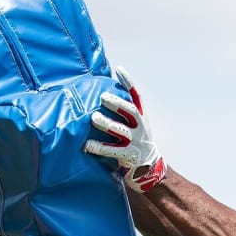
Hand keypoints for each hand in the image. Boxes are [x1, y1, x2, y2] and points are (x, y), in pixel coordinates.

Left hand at [84, 67, 166, 191]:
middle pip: (131, 112)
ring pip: (121, 131)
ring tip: (94, 117)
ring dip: (108, 124)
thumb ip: (123, 111)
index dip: (128, 82)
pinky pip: (112, 151)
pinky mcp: (128, 156)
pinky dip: (99, 147)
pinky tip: (87, 145)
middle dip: (117, 103)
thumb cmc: (135, 140)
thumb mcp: (135, 124)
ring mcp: (135, 142)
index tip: (118, 69)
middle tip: (103, 97)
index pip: (136, 96)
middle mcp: (140, 128)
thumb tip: (103, 90)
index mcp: (141, 117)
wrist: (149, 166)